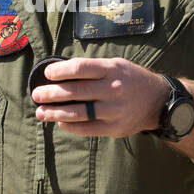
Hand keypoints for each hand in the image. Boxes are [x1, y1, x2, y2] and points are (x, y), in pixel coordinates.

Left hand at [31, 57, 168, 137]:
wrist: (158, 101)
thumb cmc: (130, 79)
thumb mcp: (116, 65)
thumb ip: (92, 68)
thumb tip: (60, 73)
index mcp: (111, 69)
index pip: (79, 69)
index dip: (59, 71)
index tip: (47, 74)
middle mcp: (113, 89)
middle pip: (74, 92)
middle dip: (50, 94)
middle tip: (36, 95)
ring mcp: (114, 110)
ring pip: (78, 113)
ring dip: (55, 113)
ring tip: (41, 112)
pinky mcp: (115, 128)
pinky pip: (87, 128)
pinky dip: (70, 126)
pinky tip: (60, 123)